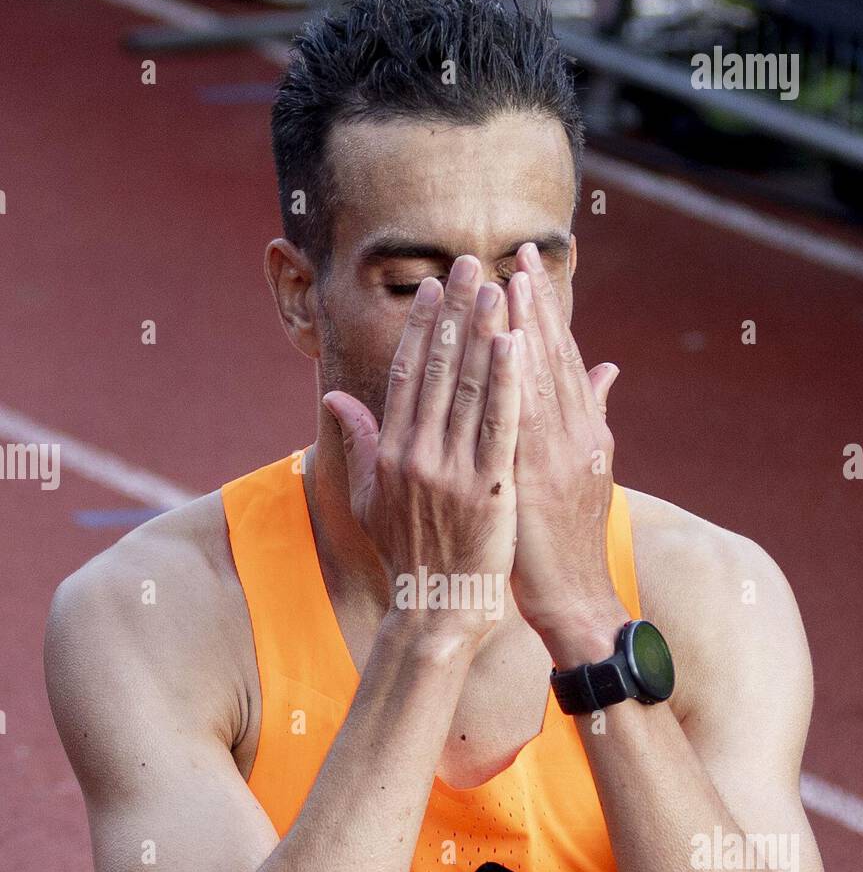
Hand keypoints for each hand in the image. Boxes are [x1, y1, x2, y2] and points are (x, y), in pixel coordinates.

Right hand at [323, 257, 521, 643]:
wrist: (435, 607)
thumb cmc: (406, 553)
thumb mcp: (370, 498)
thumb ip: (358, 442)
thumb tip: (336, 396)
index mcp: (391, 452)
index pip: (408, 374)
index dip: (423, 326)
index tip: (435, 287)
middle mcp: (417, 455)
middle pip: (439, 368)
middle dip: (457, 311)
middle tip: (473, 263)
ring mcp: (452, 472)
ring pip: (471, 388)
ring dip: (485, 331)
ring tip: (499, 286)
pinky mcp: (488, 489)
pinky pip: (500, 424)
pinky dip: (508, 381)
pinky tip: (517, 343)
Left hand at [507, 242, 629, 664]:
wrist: (574, 597)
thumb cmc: (566, 540)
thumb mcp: (586, 472)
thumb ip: (593, 416)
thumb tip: (608, 369)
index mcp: (581, 431)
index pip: (560, 360)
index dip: (544, 313)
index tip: (526, 270)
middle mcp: (575, 433)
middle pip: (551, 357)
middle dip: (534, 302)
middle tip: (517, 251)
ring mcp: (559, 453)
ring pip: (540, 376)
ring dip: (524, 324)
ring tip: (509, 276)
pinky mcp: (537, 476)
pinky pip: (522, 414)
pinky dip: (514, 373)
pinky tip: (503, 340)